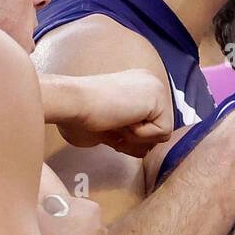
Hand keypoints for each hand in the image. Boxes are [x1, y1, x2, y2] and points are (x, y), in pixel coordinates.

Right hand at [56, 69, 173, 156]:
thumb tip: (144, 150)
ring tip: (116, 121)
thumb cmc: (78, 116)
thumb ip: (128, 135)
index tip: (110, 128)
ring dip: (137, 138)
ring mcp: (156, 88)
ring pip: (162, 134)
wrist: (71, 103)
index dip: (131, 136)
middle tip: (113, 126)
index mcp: (138, 87)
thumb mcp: (110, 129)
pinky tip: (122, 119)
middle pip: (159, 129)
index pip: (150, 123)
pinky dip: (141, 135)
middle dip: (136, 139)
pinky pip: (163, 132)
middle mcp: (151, 83)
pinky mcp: (159, 98)